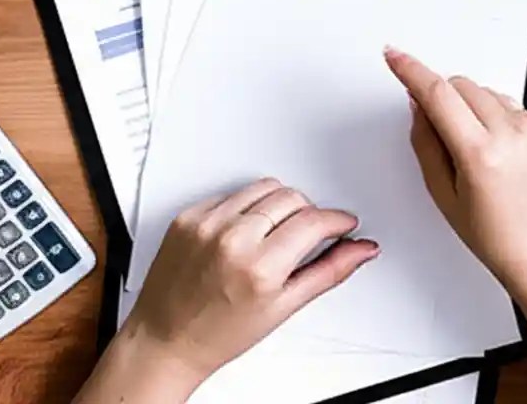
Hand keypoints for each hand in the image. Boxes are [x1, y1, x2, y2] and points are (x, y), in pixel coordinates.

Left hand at [94, 179, 378, 400]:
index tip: (343, 224)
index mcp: (260, 268)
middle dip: (309, 213)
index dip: (337, 220)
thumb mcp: (283, 308)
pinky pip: (232, 194)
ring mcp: (206, 225)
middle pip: (292, 198)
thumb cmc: (219, 334)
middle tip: (309, 234)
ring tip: (276, 233)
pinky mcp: (188, 216)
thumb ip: (328, 272)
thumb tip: (360, 250)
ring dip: (279, 204)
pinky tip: (244, 233)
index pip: (314, 221)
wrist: (167, 339)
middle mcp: (231, 240)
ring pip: (264, 188)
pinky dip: (246, 208)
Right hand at [384, 47, 526, 293]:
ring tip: (474, 151)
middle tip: (440, 135)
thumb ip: (425, 141)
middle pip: (460, 86)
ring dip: (469, 108)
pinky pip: (506, 102)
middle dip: (441, 98)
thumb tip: (418, 103)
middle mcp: (512, 135)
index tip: (395, 56)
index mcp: (482, 155)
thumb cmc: (493, 232)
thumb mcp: (442, 192)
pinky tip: (497, 150)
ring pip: (483, 90)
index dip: (411, 71)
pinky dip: (493, 116)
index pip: (438, 94)